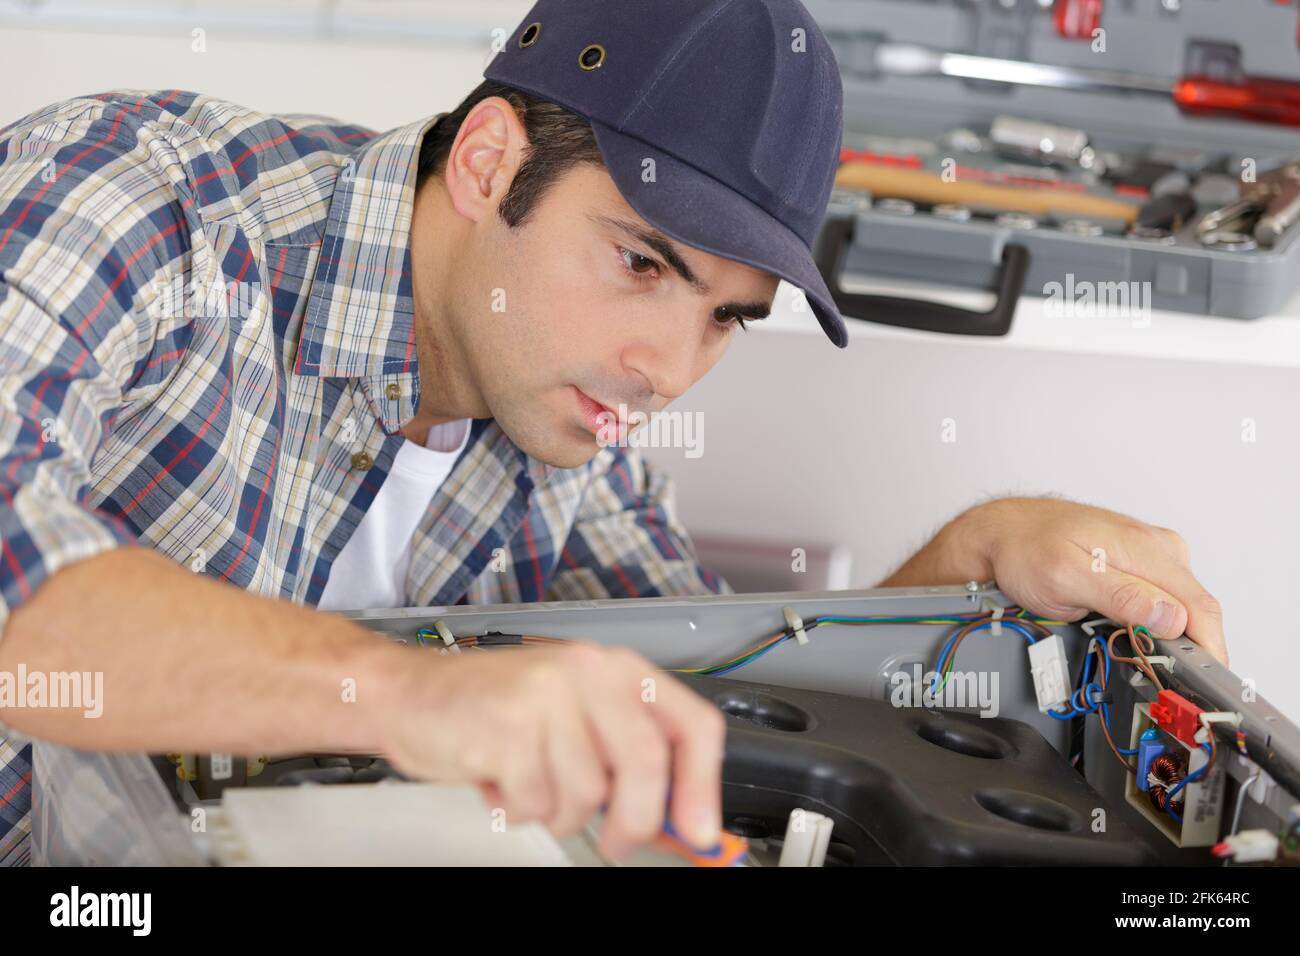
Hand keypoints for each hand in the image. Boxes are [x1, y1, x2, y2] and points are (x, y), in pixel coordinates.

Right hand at [378, 642, 725, 858]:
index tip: (701, 832)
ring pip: (587, 792)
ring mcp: (546, 696)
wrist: (409, 693)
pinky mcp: (507, 726)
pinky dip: (518, 807)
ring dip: (556, 810)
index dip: (703, 785)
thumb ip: (628, 762)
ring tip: (529, 782)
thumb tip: (682, 821)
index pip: (691, 724)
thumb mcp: (575, 722)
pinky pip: (536, 801)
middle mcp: (587, 672)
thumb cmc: (495, 709)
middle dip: (636, 819)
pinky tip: (499, 778)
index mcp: (615, 669)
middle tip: (616, 841)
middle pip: (646, 763)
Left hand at [970, 497, 1226, 664]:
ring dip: (1173, 638)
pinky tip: (1138, 636)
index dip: (1207, 651)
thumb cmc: (1025, 548)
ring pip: (1181, 608)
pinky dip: (1156, 624)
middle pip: (1197, 611)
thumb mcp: (1066, 576)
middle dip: (1189, 649)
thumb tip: (1172, 618)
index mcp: (1149, 549)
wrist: (1004, 533)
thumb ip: (1120, 596)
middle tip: (1165, 681)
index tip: (1200, 686)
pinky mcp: (1141, 566)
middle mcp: (1160, 549)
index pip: (1200, 608)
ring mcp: (1152, 556)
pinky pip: (1163, 601)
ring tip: (1147, 660)